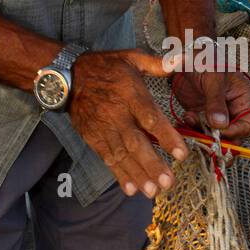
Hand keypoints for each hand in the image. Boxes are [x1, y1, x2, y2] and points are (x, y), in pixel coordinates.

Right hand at [69, 49, 188, 198]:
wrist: (67, 77)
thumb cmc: (105, 66)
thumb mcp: (130, 57)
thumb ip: (157, 64)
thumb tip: (182, 59)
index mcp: (130, 93)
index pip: (150, 118)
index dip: (166, 137)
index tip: (182, 154)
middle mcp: (116, 114)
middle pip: (136, 143)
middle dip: (152, 165)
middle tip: (168, 182)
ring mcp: (103, 128)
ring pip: (122, 155)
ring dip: (138, 175)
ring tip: (153, 192)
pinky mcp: (93, 138)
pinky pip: (107, 159)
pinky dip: (119, 175)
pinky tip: (132, 189)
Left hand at [169, 66, 249, 161]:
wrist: (186, 54)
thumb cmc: (206, 59)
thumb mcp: (213, 79)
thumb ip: (216, 102)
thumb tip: (220, 125)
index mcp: (243, 99)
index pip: (247, 126)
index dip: (235, 133)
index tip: (218, 131)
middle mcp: (233, 109)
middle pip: (233, 136)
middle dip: (217, 139)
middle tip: (202, 136)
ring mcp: (217, 114)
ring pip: (215, 136)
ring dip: (202, 134)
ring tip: (190, 119)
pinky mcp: (202, 116)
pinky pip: (200, 130)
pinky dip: (192, 130)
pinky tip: (184, 119)